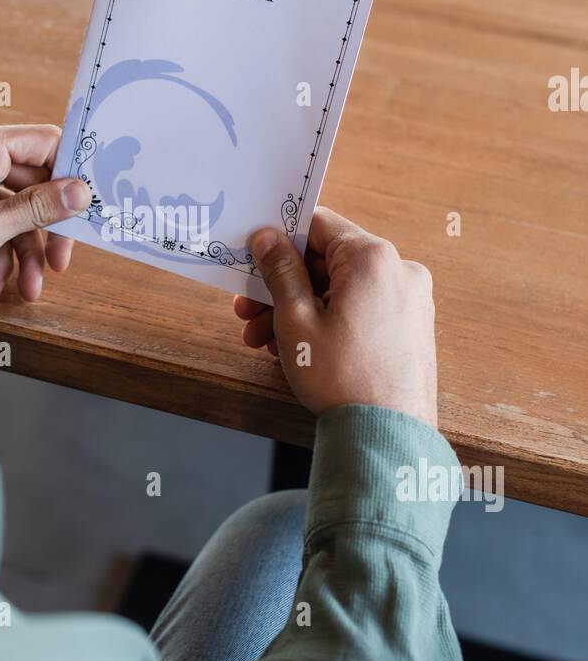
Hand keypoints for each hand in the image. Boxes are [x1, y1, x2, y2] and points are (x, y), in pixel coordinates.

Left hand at [0, 121, 91, 315]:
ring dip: (26, 252)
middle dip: (49, 229)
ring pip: (18, 212)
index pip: (45, 144)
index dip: (72, 174)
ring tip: (28, 288)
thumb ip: (38, 209)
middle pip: (37, 183)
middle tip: (62, 262)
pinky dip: (1, 256)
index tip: (91, 208)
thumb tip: (82, 191)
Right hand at [234, 207, 437, 427]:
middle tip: (248, 310)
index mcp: (372, 259)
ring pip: (342, 290)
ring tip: (264, 340)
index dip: (281, 238)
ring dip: (300, 309)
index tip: (253, 257)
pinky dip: (329, 321)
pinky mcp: (411, 327)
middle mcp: (400, 271)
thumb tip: (267, 237)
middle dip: (284, 285)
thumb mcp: (295, 319)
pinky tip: (296, 348)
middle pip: (329, 262)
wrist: (387, 436)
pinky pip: (362, 310)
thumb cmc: (341, 378)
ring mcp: (411, 300)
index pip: (319, 224)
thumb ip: (280, 271)